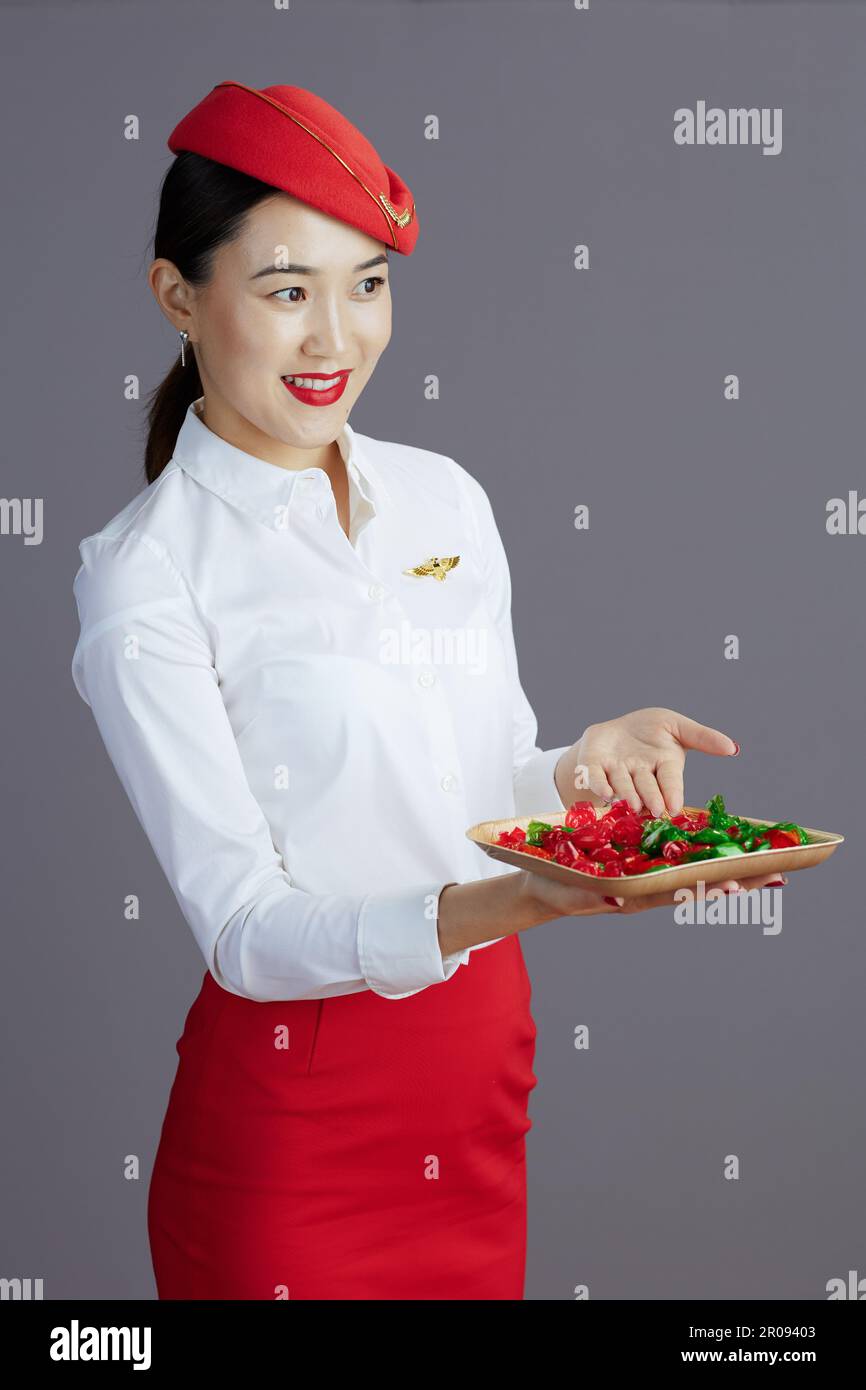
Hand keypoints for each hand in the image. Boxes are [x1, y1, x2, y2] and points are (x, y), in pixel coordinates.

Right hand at [518, 866, 786, 918]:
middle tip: (777, 875)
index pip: (678, 893)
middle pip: (699, 884)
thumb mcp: (568, 893)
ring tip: (767, 865)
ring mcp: (649, 875)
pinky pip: (679, 857)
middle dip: (736, 879)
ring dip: (731, 868)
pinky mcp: (644, 860)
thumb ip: (591, 900)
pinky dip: (704, 853)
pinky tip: (724, 846)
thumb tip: (618, 903)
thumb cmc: (553, 888)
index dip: (708, 888)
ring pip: (696, 871)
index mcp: (635, 897)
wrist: (543, 882)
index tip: (737, 884)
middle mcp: (650, 887)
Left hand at [569, 707, 739, 818]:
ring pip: (621, 784)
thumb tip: (734, 748)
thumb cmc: (651, 731)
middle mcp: (640, 774)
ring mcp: (616, 771)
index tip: (674, 808)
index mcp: (663, 765)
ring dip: (626, 794)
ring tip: (630, 803)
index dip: (672, 793)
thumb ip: (703, 737)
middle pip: (646, 787)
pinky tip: (601, 790)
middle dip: (650, 798)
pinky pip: (593, 775)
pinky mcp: (593, 765)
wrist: (617, 731)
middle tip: (655, 810)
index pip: (670, 780)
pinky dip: (597, 783)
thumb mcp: (678, 727)